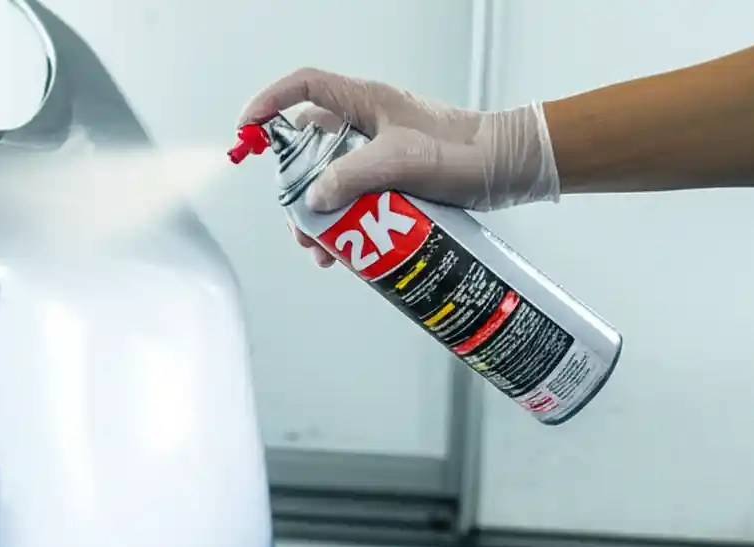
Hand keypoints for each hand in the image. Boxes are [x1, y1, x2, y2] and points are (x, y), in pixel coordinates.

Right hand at [239, 68, 559, 266]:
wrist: (507, 169)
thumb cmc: (464, 151)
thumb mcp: (404, 161)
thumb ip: (354, 176)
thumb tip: (314, 198)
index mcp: (365, 102)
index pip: (303, 87)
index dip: (269, 103)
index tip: (245, 131)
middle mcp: (366, 123)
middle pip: (309, 148)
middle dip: (295, 187)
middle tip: (296, 220)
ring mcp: (378, 151)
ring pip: (329, 180)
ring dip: (319, 215)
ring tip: (320, 247)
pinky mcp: (391, 178)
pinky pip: (353, 198)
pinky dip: (344, 224)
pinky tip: (345, 252)